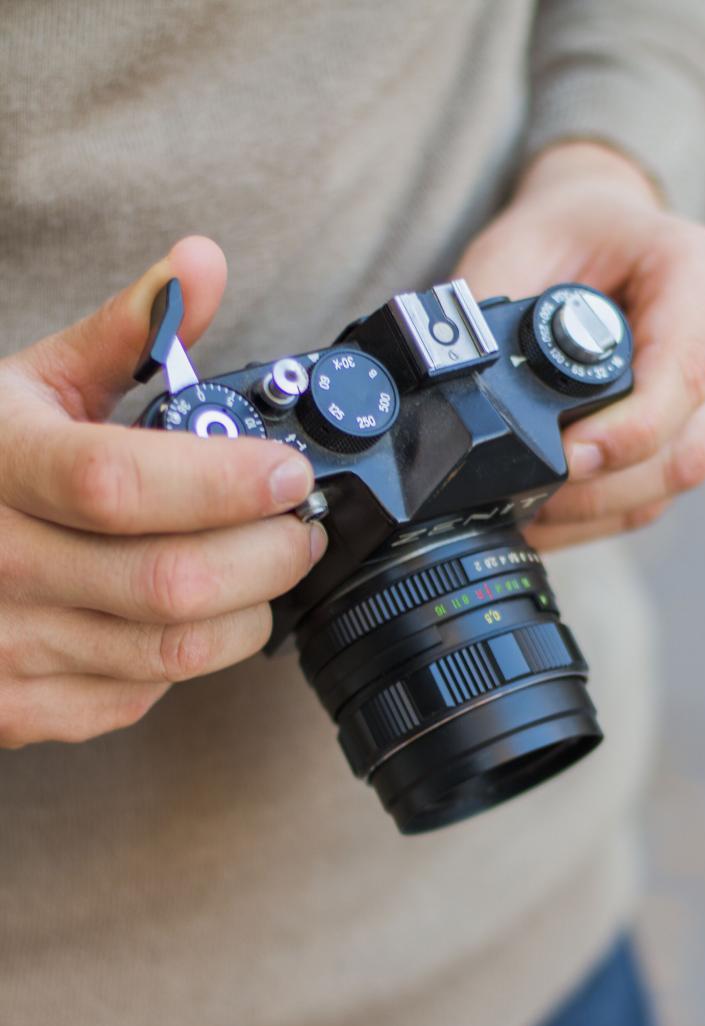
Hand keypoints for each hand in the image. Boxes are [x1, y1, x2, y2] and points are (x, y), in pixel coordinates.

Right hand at [0, 237, 325, 748]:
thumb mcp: (34, 383)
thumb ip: (126, 328)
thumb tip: (205, 263)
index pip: (121, 484)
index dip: (223, 483)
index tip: (287, 473)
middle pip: (169, 584)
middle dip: (268, 557)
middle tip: (298, 528)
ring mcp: (0, 644)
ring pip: (171, 652)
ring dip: (247, 612)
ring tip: (260, 567)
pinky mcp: (14, 707)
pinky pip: (138, 697)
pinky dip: (185, 660)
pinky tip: (186, 617)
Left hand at [456, 142, 704, 550]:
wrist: (602, 232)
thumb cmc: (566, 233)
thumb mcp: (516, 249)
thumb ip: (487, 317)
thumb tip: (445, 387)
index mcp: (704, 275)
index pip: (685, 373)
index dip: (628, 431)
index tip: (565, 458)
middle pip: (688, 447)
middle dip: (604, 486)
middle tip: (529, 497)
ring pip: (675, 480)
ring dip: (599, 508)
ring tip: (528, 510)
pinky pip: (660, 491)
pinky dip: (602, 512)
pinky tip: (549, 514)